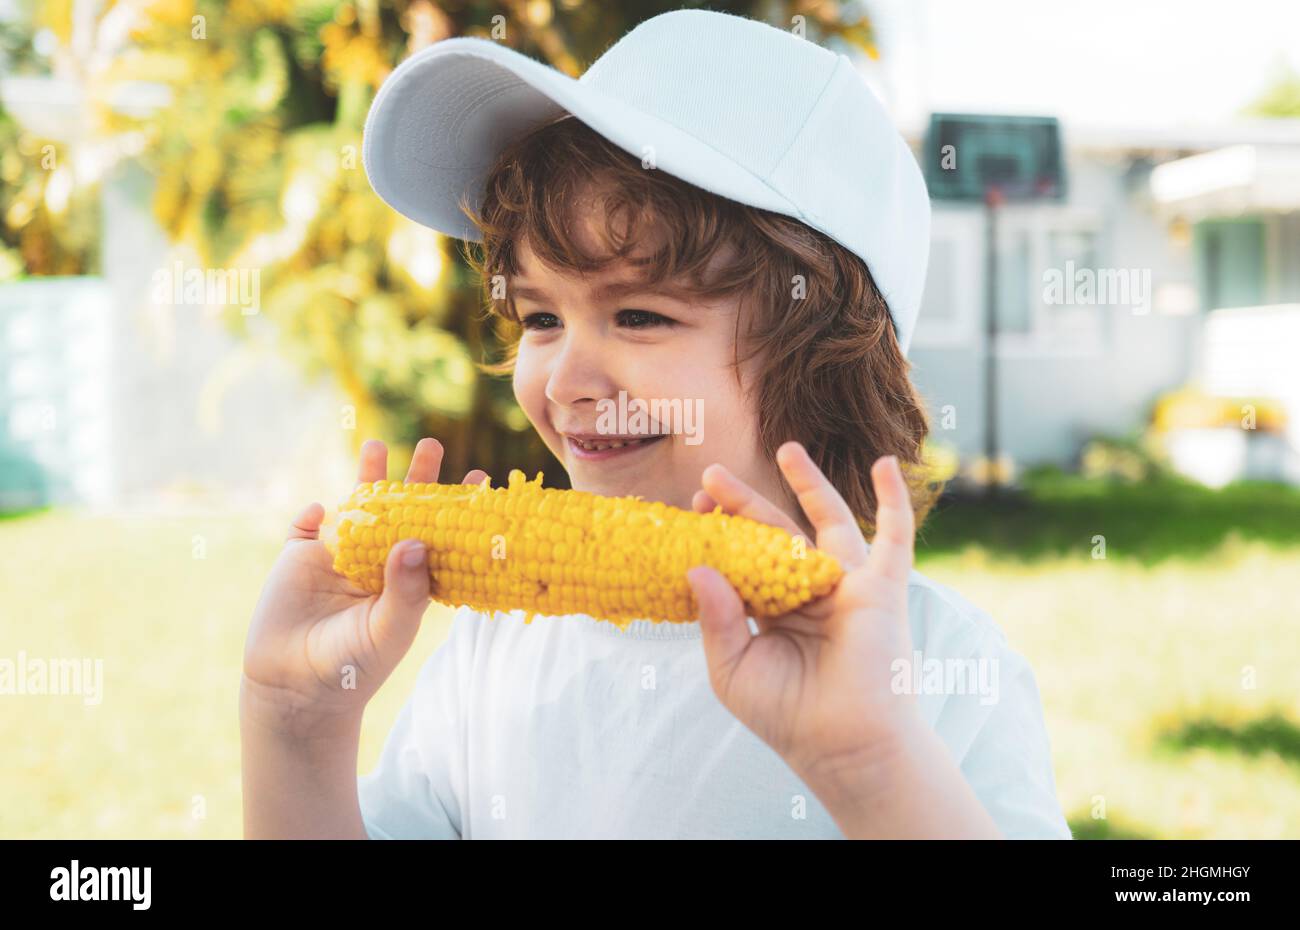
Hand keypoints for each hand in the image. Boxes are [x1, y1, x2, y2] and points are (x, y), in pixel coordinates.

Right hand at [241, 437, 486, 738]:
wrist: (296, 688)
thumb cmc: (354, 665)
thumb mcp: (389, 631)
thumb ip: (406, 591)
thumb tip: (416, 542)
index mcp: (408, 576)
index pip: (439, 534)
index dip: (457, 508)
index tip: (480, 479)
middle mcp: (378, 558)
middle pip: (402, 508)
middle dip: (416, 476)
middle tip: (432, 445)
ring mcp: (339, 553)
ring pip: (356, 505)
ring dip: (366, 476)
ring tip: (377, 445)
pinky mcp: (300, 555)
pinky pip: (307, 524)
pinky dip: (312, 515)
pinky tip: (320, 511)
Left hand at [685, 441, 926, 783]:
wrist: (845, 746)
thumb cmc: (788, 716)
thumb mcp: (733, 669)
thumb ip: (715, 619)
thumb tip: (696, 568)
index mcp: (774, 612)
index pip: (743, 559)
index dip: (720, 533)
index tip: (694, 508)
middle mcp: (809, 593)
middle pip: (774, 533)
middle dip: (743, 503)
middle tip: (711, 475)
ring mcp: (847, 586)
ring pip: (828, 523)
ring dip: (809, 484)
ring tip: (786, 448)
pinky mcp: (881, 588)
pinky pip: (894, 537)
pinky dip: (894, 501)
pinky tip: (886, 464)